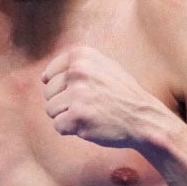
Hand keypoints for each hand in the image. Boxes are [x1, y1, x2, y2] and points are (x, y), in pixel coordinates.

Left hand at [41, 46, 181, 149]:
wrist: (143, 118)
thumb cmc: (121, 94)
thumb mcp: (103, 66)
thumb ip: (76, 66)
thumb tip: (43, 76)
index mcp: (81, 56)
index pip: (50, 74)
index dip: (63, 88)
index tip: (82, 92)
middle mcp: (78, 71)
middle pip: (48, 93)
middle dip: (64, 103)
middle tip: (89, 106)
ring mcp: (78, 94)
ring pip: (50, 110)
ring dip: (67, 117)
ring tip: (90, 114)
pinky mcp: (78, 116)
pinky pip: (58, 126)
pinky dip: (71, 130)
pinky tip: (90, 125)